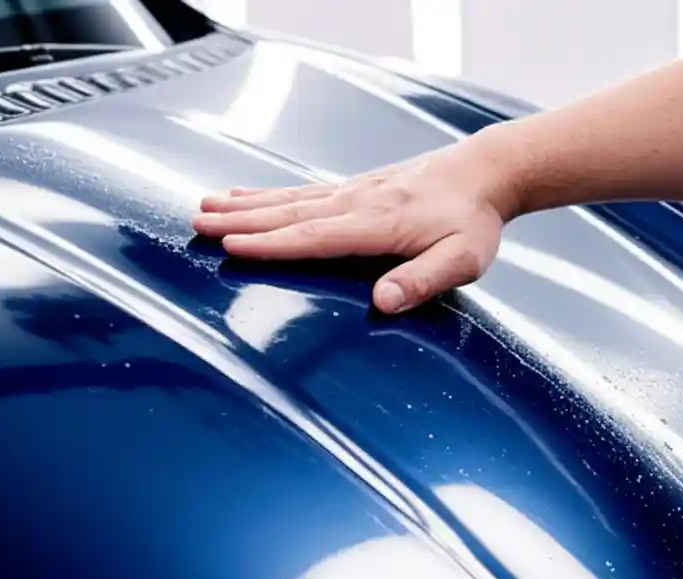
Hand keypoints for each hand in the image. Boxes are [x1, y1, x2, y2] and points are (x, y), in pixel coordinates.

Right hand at [192, 134, 518, 313]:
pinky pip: (301, 192)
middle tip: (196, 224)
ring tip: (205, 206)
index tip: (231, 246)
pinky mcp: (355, 188)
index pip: (315, 236)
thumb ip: (422, 280)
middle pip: (289, 213)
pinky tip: (246, 196)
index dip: (273, 244)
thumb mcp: (462, 259)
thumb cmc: (474, 221)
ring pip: (288, 199)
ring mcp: (353, 191)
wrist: (486, 171)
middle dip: (241, 221)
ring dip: (245, 205)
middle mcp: (358, 202)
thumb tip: (383, 303)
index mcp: (378, 223)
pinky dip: (268, 194)